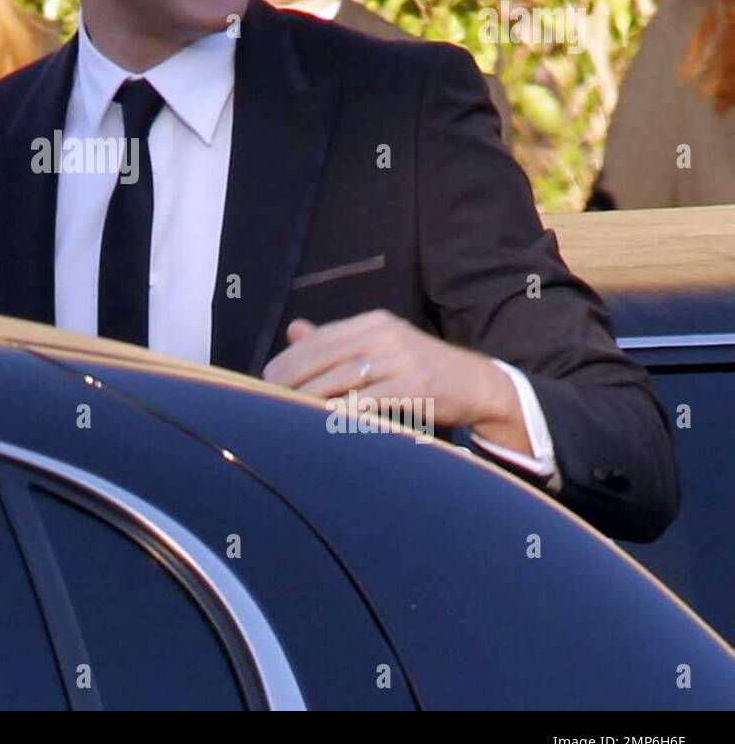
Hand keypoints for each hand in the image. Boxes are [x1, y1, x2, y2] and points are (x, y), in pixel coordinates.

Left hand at [262, 310, 529, 455]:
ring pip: (343, 377)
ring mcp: (403, 360)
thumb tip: (293, 330)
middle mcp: (387, 335)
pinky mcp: (416, 387)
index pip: (322, 337)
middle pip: (326, 355)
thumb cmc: (419, 370)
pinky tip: (322, 421)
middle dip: (293, 377)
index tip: (266, 376)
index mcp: (375, 323)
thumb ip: (337, 341)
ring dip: (310, 395)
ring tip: (286, 410)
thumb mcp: (381, 347)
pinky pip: (369, 400)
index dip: (291, 357)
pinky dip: (342, 410)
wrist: (478, 384)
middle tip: (268, 396)